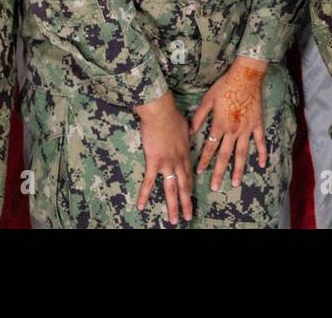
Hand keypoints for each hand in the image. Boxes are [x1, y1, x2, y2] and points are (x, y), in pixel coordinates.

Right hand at [134, 91, 193, 223]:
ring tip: (174, 220)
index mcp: (185, 153)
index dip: (190, 188)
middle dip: (186, 203)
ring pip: (171, 189)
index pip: (189, 175)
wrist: (161, 111)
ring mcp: (167, 163)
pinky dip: (144, 195)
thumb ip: (187, 132)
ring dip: (173, 206)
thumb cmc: (171, 114)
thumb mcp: (185, 124)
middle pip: (184, 186)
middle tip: (187, 217)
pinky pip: (149, 182)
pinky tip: (140, 207)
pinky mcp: (154, 162)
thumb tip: (190, 130)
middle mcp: (179, 161)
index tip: (191, 198)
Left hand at [191, 55, 267, 190]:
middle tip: (215, 187)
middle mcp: (232, 130)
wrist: (245, 76)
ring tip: (236, 182)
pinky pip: (260, 141)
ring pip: (242, 153)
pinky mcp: (257, 124)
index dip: (204, 160)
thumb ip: (199, 116)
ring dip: (239, 169)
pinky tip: (262, 165)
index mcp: (219, 124)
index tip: (199, 171)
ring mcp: (246, 129)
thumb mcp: (207, 99)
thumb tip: (190, 131)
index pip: (210, 147)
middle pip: (225, 155)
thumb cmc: (225, 85)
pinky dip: (261, 153)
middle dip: (219, 172)